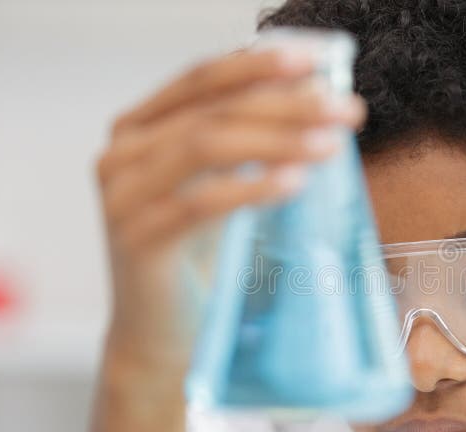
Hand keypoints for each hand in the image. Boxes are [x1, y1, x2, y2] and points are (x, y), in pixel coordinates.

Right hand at [95, 46, 366, 382]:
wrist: (164, 335)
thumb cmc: (201, 260)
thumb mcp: (225, 190)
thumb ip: (250, 148)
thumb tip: (316, 104)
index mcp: (142, 129)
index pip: (202, 81)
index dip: (258, 66)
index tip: (315, 62)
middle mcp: (124, 153)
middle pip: (213, 110)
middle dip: (286, 105)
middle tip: (343, 111)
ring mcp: (123, 196)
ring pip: (206, 146)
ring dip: (276, 140)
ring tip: (330, 144)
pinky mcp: (137, 239)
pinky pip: (200, 202)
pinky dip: (252, 189)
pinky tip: (295, 182)